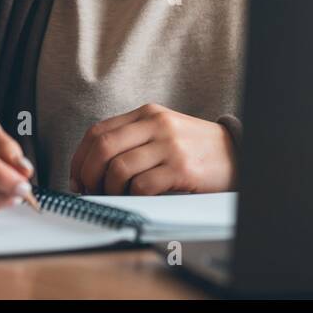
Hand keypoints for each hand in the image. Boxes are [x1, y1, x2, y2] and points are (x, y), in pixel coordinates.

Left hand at [68, 103, 235, 194]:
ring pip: (119, 169)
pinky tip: (137, 198)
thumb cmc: (193, 147)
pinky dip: (131, 196)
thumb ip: (132, 139)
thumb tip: (91, 167)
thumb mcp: (163, 130)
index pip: (98, 132)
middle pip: (103, 148)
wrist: (235, 153)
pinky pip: (142, 186)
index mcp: (147, 113)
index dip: (80, 158)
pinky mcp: (181, 168)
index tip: (77, 178)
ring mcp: (169, 146)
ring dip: (109, 190)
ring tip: (115, 196)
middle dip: (88, 175)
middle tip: (89, 191)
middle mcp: (157, 124)